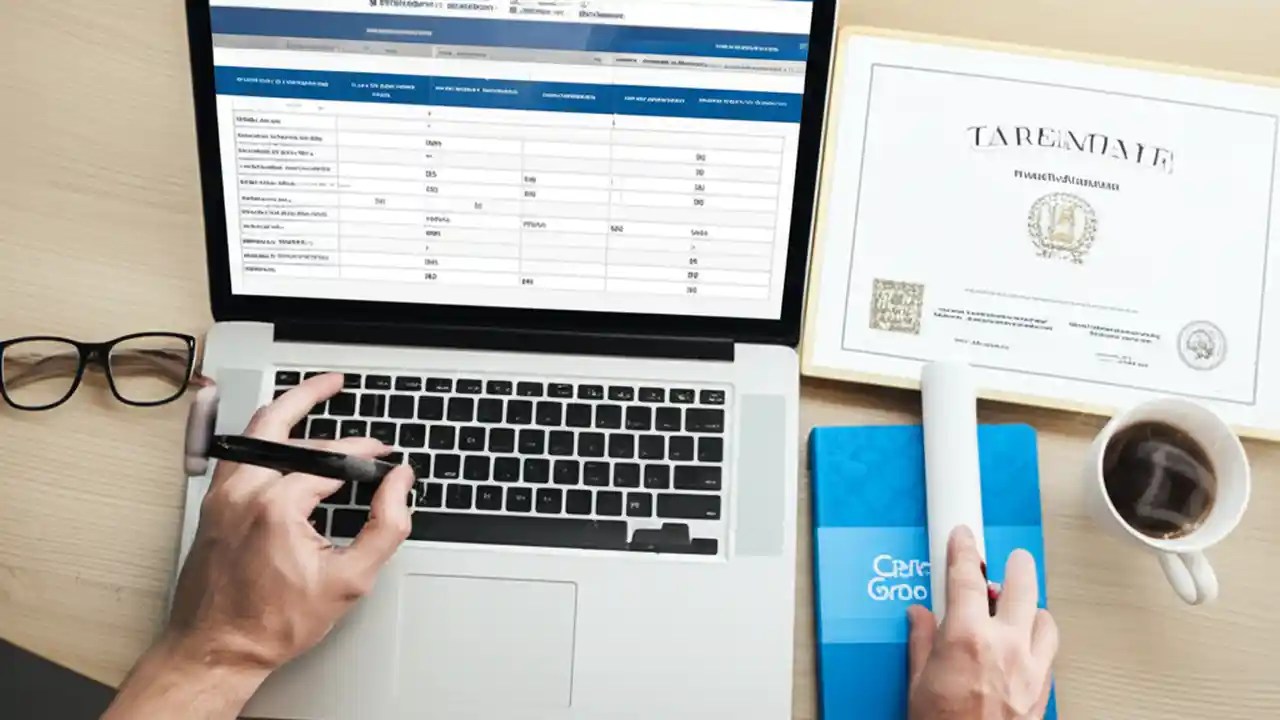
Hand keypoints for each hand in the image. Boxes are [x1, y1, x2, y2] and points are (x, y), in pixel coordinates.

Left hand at [104, 374, 413, 718]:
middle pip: (286, 426)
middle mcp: (244, 491)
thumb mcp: (350, 581)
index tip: (386, 459)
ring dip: (284, 407)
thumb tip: (399, 485)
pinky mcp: (212, 504)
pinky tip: (275, 431)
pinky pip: (237, 451)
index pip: (333, 459)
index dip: (366, 454)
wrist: (218, 648)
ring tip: (308, 392)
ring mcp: (222, 495)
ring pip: (253, 430)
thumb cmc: (272, 623)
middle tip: (339, 386)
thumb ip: (386, 525)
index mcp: (278, 505)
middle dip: (320, 405)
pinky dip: (259, 434)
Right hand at [907, 526, 1058, 719]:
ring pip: (1045, 618)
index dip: (964, 549)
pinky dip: (1040, 640)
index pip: (967, 576)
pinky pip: (1049, 650)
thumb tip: (920, 618)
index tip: (963, 536)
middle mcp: (1005, 645)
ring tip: (1018, 607)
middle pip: (1022, 585)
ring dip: (1032, 607)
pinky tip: (1026, 644)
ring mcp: (1030, 667)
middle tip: (1010, 559)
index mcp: (967, 636)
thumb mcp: (917, 682)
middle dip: (1016, 565)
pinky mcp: (1042, 688)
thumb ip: (922, 642)